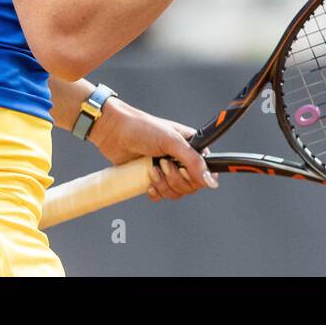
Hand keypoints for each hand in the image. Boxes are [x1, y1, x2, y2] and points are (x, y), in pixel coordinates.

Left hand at [88, 97, 218, 201]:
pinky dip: (155, 192)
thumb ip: (193, 161)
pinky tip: (147, 182)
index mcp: (192, 147)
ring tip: (151, 170)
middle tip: (161, 164)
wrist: (114, 132)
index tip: (180, 169)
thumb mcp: (171, 142)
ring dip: (163, 185)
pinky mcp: (153, 178)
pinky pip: (161, 195)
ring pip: (176, 192)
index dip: (195, 177)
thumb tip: (211, 181)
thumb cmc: (143, 129)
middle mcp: (182, 159)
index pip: (206, 172)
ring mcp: (167, 170)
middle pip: (191, 186)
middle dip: (174, 180)